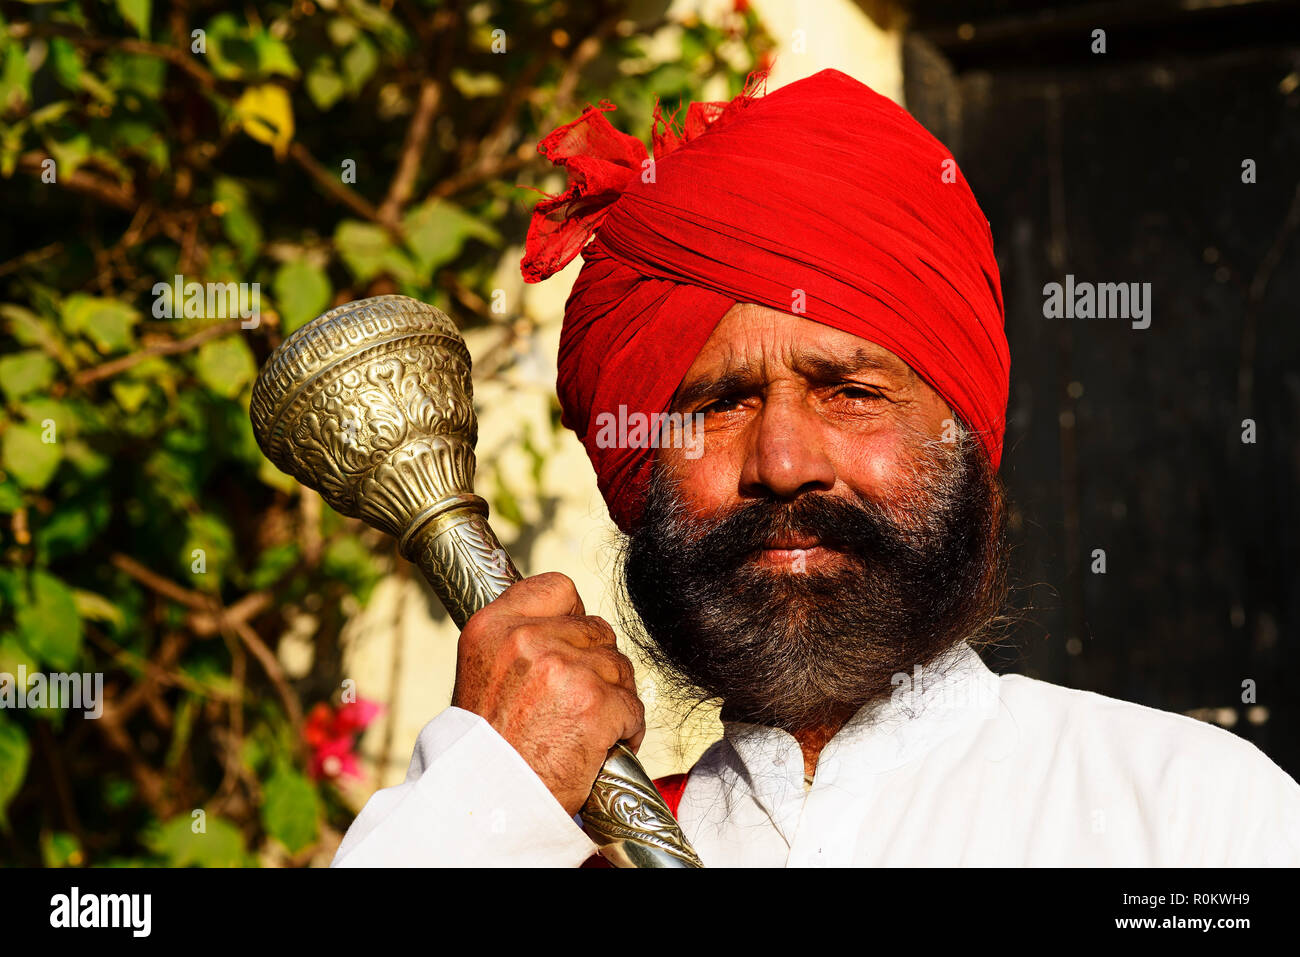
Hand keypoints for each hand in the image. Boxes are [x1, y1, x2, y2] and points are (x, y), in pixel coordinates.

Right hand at [451, 572, 645, 816]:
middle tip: (575, 705)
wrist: (487, 804)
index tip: (570, 645)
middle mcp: (527, 639)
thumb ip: (517, 644)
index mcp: (494, 627)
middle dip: (596, 667)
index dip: (573, 618)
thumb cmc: (485, 750)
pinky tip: (602, 748)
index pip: (559, 589)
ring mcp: (565, 668)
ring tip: (586, 731)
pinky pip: (634, 706)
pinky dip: (627, 731)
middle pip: (597, 631)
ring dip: (613, 700)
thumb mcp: (481, 677)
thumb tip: (567, 627)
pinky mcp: (596, 703)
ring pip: (619, 668)